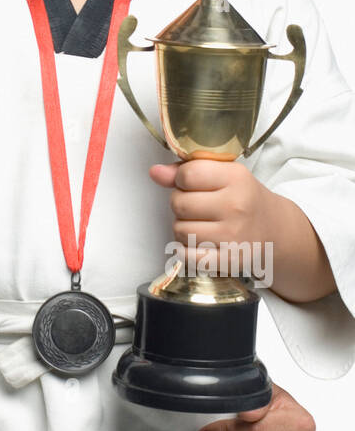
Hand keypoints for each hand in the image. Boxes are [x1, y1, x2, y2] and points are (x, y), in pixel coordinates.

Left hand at [150, 159, 273, 275]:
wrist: (276, 231)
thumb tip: (155, 172)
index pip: (188, 174)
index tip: (190, 183)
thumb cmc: (244, 199)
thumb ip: (186, 170)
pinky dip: (185, 250)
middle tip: (196, 206)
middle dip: (180, 204)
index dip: (181, 179)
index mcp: (236, 178)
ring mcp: (233, 236)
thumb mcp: (223, 175)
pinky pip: (187, 256)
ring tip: (200, 224)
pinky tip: (198, 242)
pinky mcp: (229, 261)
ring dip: (183, 228)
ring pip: (180, 230)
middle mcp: (236, 206)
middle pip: (179, 203)